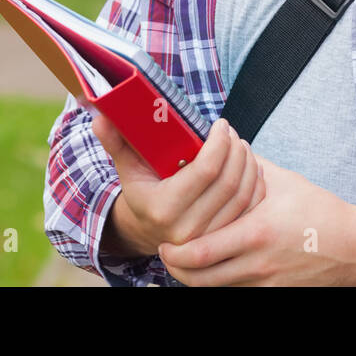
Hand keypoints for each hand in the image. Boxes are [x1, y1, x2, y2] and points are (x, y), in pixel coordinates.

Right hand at [92, 113, 265, 255]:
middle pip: (229, 181)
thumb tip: (99, 115)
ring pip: (244, 195)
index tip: (221, 124)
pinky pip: (250, 209)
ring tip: (241, 146)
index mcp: (164, 207)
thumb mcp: (127, 167)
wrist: (149, 230)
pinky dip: (255, 184)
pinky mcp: (224, 240)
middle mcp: (187, 229)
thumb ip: (115, 141)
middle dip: (237, 150)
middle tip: (233, 133)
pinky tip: (250, 167)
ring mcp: (208, 239)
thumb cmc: (142, 191)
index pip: (206, 169)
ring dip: (248, 164)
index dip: (220, 142)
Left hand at [157, 156, 355, 285]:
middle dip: (176, 270)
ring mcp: (266, 282)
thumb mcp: (283, 181)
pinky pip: (237, 291)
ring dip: (195, 278)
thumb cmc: (320, 211)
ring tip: (184, 263)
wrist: (355, 247)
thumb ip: (250, 165)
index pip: (200, 253)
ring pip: (215, 289)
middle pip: (200, 279)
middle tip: (166, 255)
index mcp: (255, 232)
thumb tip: (224, 145)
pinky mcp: (275, 293)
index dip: (174, 254)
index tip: (163, 243)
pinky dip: (220, 283)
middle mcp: (257, 262)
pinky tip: (214, 269)